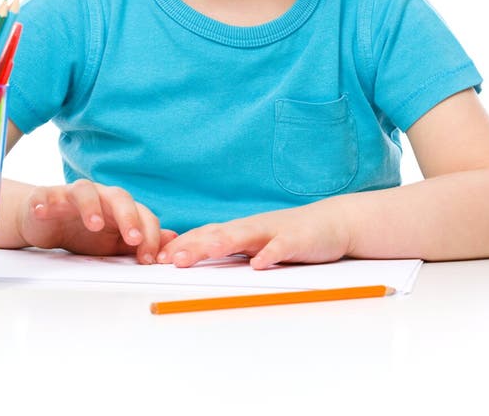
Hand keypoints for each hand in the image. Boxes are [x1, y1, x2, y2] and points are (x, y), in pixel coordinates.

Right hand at [18, 179, 176, 263]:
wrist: (46, 224)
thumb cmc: (83, 232)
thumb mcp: (114, 242)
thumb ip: (141, 240)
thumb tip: (172, 239)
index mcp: (119, 207)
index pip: (142, 214)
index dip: (149, 235)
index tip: (149, 259)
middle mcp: (100, 195)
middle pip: (119, 197)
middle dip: (128, 217)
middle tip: (133, 238)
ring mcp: (73, 194)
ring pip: (85, 191)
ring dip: (91, 207)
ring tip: (93, 224)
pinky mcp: (47, 196)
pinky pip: (46, 195)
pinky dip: (45, 202)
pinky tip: (43, 212)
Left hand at [156, 198, 350, 268]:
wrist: (331, 224)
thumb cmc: (290, 236)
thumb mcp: (256, 244)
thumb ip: (232, 250)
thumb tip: (198, 261)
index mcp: (240, 231)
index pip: (204, 235)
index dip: (181, 245)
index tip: (156, 257)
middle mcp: (251, 228)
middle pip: (216, 235)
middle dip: (192, 246)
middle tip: (168, 259)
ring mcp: (273, 232)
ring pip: (243, 236)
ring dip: (221, 244)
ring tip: (201, 253)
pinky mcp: (296, 239)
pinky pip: (281, 247)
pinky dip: (270, 254)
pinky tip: (259, 264)